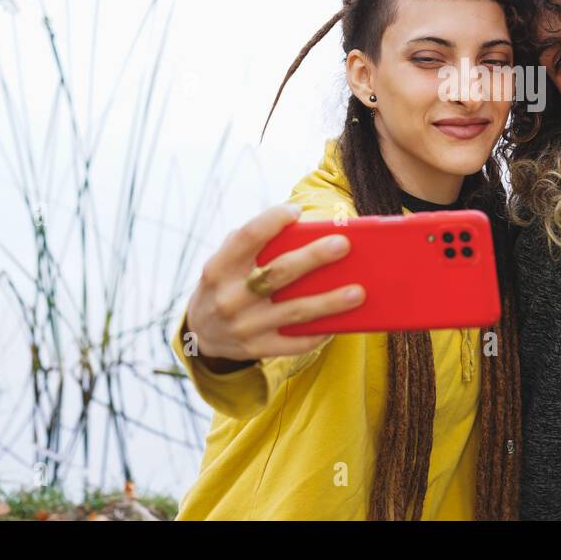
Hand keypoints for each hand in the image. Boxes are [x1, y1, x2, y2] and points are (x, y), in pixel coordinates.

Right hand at [183, 203, 365, 368]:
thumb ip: (250, 244)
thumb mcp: (224, 262)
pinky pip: (294, 343)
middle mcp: (230, 297)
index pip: (246, 238)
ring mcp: (245, 326)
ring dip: (329, 301)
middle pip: (278, 273)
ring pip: (294, 311)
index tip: (295, 210)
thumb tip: (299, 228)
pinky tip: (341, 322)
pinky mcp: (258, 348)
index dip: (271, 222)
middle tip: (343, 244)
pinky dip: (318, 332)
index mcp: (220, 268)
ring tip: (358, 291)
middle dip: (313, 258)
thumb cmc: (226, 284)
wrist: (202, 333)